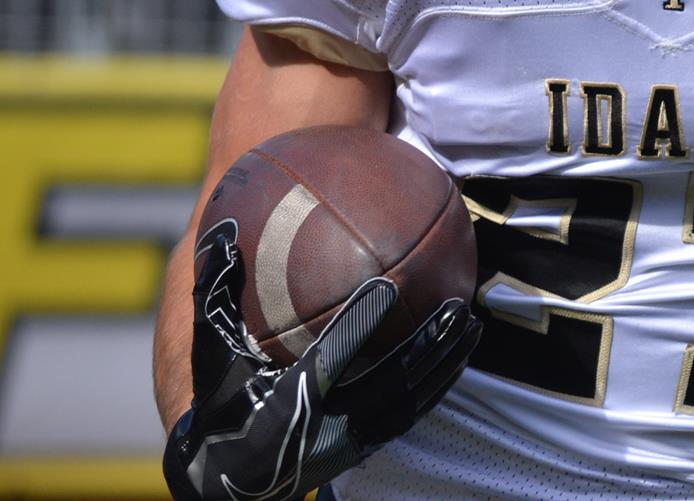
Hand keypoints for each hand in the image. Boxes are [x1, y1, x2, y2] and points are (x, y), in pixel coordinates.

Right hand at [162, 220, 480, 500]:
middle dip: (423, 347)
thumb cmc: (217, 398)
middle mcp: (316, 433)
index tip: (385, 284)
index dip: (357, 325)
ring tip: (470, 320)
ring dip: (442, 363)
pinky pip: (409, 416)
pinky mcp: (362, 449)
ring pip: (406, 404)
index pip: (325, 363)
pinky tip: (459, 348)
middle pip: (384, 388)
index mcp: (275, 408)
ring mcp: (343, 445)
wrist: (225, 472)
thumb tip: (224, 236)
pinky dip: (437, 383)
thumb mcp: (208, 351)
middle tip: (456, 304)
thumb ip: (215, 297)